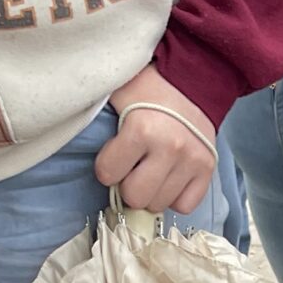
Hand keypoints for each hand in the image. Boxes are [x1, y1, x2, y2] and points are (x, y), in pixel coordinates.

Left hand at [98, 66, 218, 215]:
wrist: (192, 77)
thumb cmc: (148, 87)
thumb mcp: (116, 95)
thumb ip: (99, 122)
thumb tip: (74, 141)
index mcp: (141, 129)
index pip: (108, 174)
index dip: (107, 166)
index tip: (114, 155)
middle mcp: (170, 148)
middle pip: (136, 197)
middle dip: (129, 185)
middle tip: (133, 168)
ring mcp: (192, 161)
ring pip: (159, 204)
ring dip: (152, 191)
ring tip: (153, 170)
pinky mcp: (208, 169)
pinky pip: (185, 205)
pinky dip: (175, 196)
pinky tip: (170, 178)